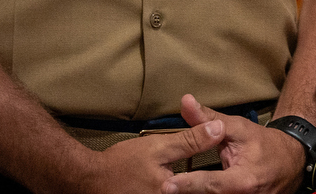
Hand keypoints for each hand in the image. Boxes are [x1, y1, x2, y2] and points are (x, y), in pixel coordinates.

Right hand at [68, 120, 223, 193]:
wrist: (86, 180)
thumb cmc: (121, 164)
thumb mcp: (159, 147)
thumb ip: (191, 140)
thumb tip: (219, 129)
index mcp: (172, 193)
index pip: (205, 188)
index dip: (216, 180)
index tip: (229, 173)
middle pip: (194, 191)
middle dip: (204, 185)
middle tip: (217, 179)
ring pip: (184, 192)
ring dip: (192, 186)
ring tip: (183, 177)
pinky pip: (172, 193)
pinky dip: (176, 188)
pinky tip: (173, 182)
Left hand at [160, 95, 305, 193]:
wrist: (292, 161)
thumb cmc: (264, 143)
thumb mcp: (238, 128)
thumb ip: (208, 119)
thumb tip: (185, 102)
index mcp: (243, 180)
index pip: (211, 184)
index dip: (189, 185)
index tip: (167, 185)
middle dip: (187, 193)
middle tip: (165, 188)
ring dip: (194, 193)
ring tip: (176, 189)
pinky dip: (207, 193)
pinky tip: (192, 189)